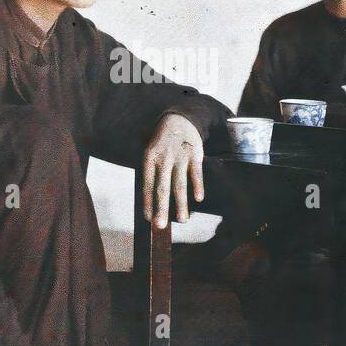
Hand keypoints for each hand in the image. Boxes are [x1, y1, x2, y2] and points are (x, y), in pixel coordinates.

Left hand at [143, 113, 204, 228]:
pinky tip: (198, 199)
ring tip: (182, 220)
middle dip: (162, 208)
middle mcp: (164, 159)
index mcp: (149, 158)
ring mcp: (180, 157)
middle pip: (163, 187)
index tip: (148, 219)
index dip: (148, 202)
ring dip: (181, 203)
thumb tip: (149, 201)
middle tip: (160, 226)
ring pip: (180, 183)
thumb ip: (149, 172)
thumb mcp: (149, 151)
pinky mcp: (195, 155)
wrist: (179, 119)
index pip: (147, 184)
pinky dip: (198, 185)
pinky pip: (196, 172)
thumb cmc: (161, 143)